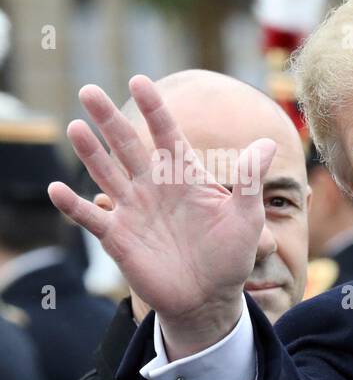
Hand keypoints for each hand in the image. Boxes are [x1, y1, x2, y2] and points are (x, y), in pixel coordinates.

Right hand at [48, 75, 275, 357]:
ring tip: (75, 127)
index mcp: (184, 177)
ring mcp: (134, 210)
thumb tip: (268, 143)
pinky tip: (57, 189)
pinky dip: (73, 205)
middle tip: (89, 90)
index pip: (166, 135)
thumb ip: (250, 179)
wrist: (210, 298)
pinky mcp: (119, 238)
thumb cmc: (231, 255)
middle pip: (127, 146)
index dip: (154, 110)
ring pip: (106, 174)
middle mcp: (154, 187)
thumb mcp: (246, 216)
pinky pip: (91, 218)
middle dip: (109, 120)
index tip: (140, 81)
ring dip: (89, 153)